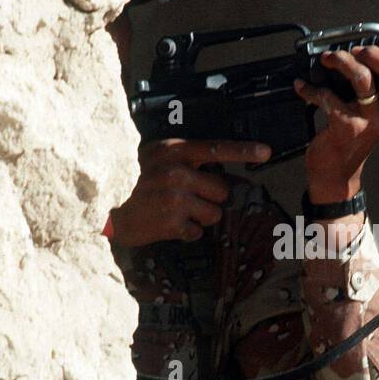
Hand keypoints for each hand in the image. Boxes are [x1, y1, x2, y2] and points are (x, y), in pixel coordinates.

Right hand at [108, 139, 270, 245]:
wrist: (113, 212)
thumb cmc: (141, 184)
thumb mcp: (159, 158)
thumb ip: (188, 157)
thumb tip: (221, 163)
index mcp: (174, 151)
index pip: (215, 147)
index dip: (243, 150)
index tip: (265, 151)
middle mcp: (175, 172)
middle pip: (222, 189)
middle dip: (210, 197)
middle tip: (187, 197)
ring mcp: (174, 198)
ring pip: (215, 213)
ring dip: (201, 216)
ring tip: (179, 211)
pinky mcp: (172, 222)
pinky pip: (199, 231)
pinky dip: (188, 231)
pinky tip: (171, 224)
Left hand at [294, 46, 378, 202]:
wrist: (333, 174)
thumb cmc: (349, 139)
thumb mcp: (368, 118)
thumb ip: (371, 93)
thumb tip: (360, 57)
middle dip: (376, 54)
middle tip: (356, 50)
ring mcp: (368, 122)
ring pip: (362, 79)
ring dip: (342, 61)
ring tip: (328, 58)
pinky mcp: (346, 127)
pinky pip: (329, 97)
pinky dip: (311, 89)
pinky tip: (302, 86)